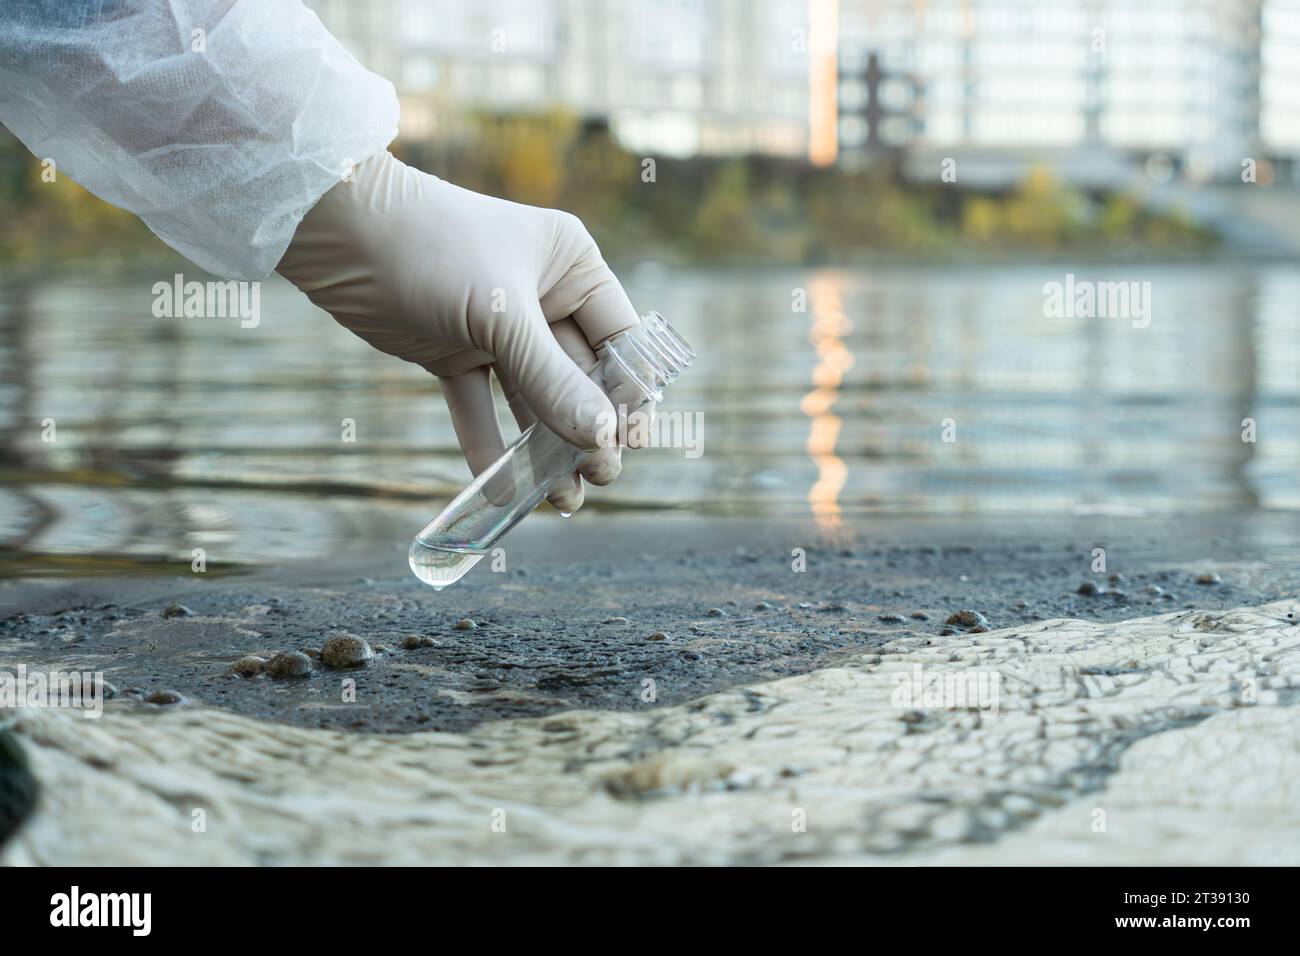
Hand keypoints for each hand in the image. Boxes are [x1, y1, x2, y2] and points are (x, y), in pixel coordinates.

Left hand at [277, 150, 638, 511]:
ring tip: (562, 502)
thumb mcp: (502, 316)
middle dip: (590, 430)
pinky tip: (501, 489)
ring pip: (535, 399)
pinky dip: (490, 446)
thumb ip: (553, 380)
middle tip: (598, 478)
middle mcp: (543, 297)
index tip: (629, 442)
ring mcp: (499, 329)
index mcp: (572, 267)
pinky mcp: (456, 354)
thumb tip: (603, 439)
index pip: (620, 340)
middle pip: (581, 377)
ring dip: (546, 450)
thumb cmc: (434, 251)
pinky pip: (482, 407)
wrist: (339, 233)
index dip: (630, 392)